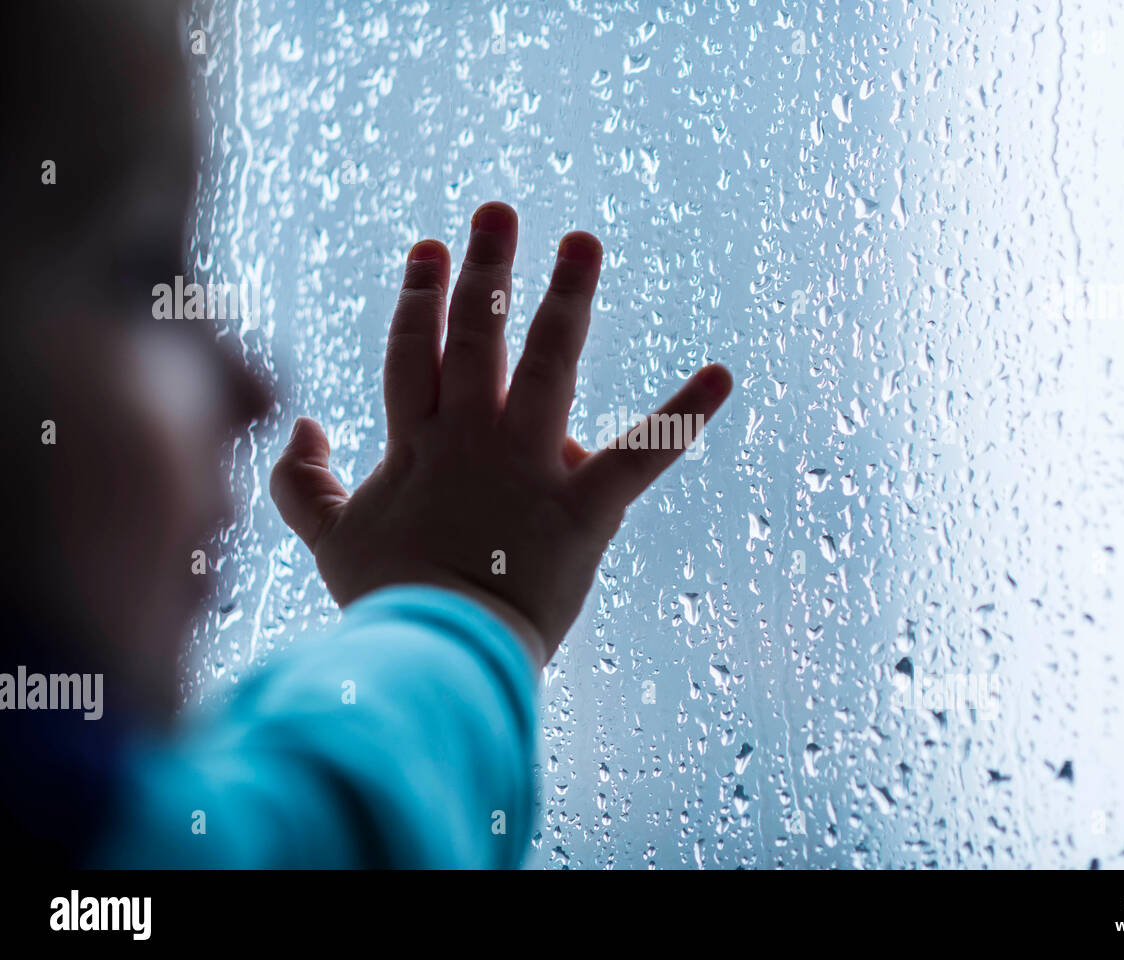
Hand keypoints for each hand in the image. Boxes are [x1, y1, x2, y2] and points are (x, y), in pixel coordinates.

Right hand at [270, 202, 731, 666]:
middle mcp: (472, 437)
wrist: (438, 654)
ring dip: (566, 299)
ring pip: (548, 364)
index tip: (429, 246)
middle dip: (488, 268)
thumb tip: (302, 428)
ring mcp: (528, 465)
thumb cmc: (389, 600)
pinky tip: (722, 374)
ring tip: (582, 243)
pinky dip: (684, 415)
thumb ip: (301, 484)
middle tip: (501, 210)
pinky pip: (641, 453)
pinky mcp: (583, 506)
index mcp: (418, 442)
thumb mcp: (330, 539)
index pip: (416, 351)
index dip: (420, 296)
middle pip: (478, 335)